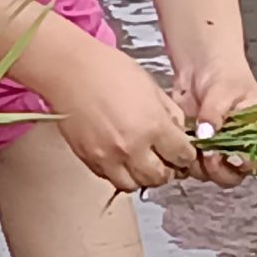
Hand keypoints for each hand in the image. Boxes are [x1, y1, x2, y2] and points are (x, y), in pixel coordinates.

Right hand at [53, 36, 197, 195]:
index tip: (185, 152)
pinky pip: (110, 178)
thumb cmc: (110, 71)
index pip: (182, 157)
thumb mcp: (152, 87)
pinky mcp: (89, 160)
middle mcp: (133, 147)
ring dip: (143, 176)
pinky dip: (120, 173)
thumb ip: (169, 114)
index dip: (187, 156)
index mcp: (154, 126)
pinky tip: (122, 158)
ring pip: (135, 184)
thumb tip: (180, 133)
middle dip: (168, 170)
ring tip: (143, 162)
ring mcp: (108, 157)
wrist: (70, 72)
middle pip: (160, 177)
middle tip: (166, 159)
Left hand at [171, 54, 256, 187]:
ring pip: (213, 173)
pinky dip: (188, 160)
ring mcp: (218, 148)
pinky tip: (184, 145)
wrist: (200, 66)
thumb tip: (206, 134)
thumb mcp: (223, 90)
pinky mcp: (198, 147)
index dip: (251, 164)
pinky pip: (195, 164)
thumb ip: (215, 114)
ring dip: (203, 167)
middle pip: (237, 174)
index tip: (235, 157)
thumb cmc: (223, 74)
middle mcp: (240, 145)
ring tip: (195, 147)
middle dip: (222, 170)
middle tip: (210, 156)